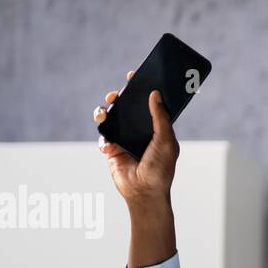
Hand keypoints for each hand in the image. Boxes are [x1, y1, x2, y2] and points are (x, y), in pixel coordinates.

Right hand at [93, 70, 179, 205]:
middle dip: (119, 97)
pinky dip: (103, 138)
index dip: (141, 88)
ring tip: (104, 113)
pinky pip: (102, 137)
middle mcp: (139, 131)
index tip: (134, 75)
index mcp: (155, 127)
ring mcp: (124, 139)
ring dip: (104, 112)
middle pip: (126, 106)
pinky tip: (109, 146)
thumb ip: (160, 118)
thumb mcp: (165, 141)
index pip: (148, 103)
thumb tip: (155, 94)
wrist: (144, 192)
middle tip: (115, 94)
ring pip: (111, 118)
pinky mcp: (112, 150)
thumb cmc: (160, 169)